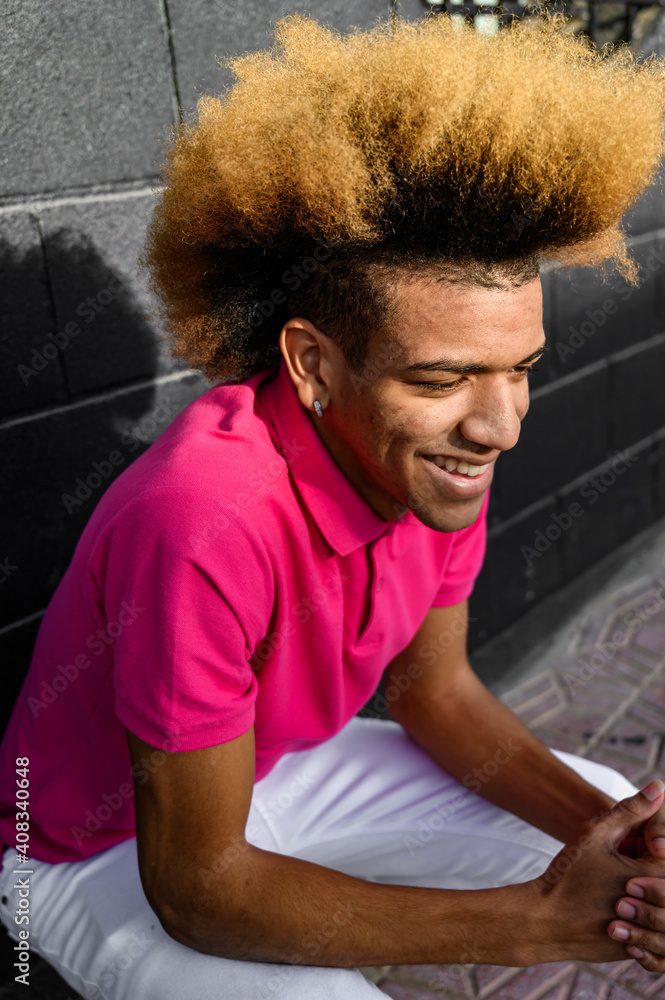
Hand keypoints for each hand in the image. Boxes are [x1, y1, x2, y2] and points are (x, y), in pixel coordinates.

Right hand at [530, 781, 664, 966]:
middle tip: (612, 866)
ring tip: (612, 887)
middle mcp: (660, 910)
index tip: (624, 843)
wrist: (544, 921)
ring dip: (642, 895)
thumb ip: (632, 809)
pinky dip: (636, 919)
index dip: (648, 838)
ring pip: (658, 908)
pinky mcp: (639, 951)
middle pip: (663, 879)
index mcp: (657, 877)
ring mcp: (651, 934)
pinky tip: (610, 907)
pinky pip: (649, 932)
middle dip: (642, 862)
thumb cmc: (568, 875)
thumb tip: (659, 787)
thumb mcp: (597, 834)